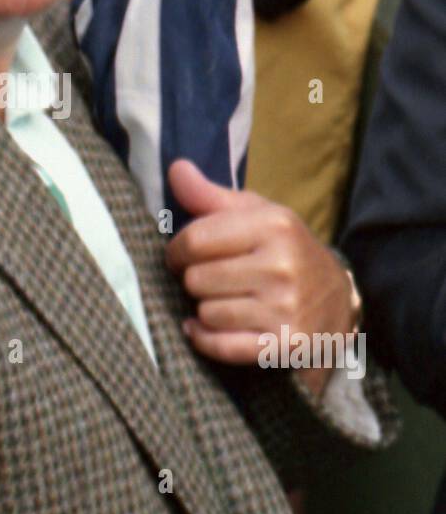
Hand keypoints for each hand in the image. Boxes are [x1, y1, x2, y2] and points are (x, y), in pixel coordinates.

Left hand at [164, 160, 354, 389]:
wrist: (337, 300)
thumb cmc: (284, 251)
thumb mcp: (256, 215)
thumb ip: (210, 196)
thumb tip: (175, 168)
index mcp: (274, 225)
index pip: (194, 240)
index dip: (177, 251)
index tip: (182, 256)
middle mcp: (282, 266)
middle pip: (196, 278)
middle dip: (194, 280)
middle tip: (210, 280)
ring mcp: (285, 308)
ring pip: (206, 312)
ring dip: (205, 310)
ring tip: (223, 301)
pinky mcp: (284, 345)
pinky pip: (220, 345)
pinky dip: (204, 339)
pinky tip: (204, 329)